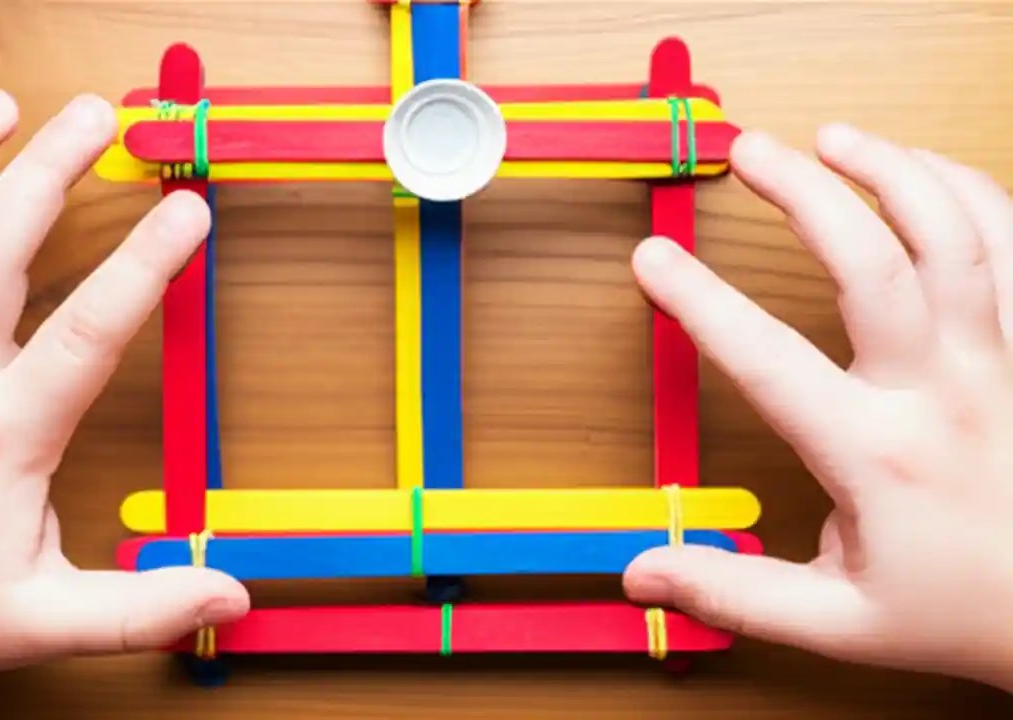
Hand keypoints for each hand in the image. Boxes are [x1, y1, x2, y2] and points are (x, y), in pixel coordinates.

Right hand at [624, 125, 1012, 689]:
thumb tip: (641, 572)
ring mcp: (1002, 360)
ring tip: (836, 137)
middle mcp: (943, 393)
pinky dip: (969, 190)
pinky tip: (924, 170)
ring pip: (956, 234)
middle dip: (803, 191)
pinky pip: (1012, 244)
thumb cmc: (963, 611)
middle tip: (750, 150)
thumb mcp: (840, 624)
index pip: (768, 361)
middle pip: (872, 262)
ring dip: (892, 170)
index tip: (652, 257)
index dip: (699, 302)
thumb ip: (736, 596)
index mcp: (878, 456)